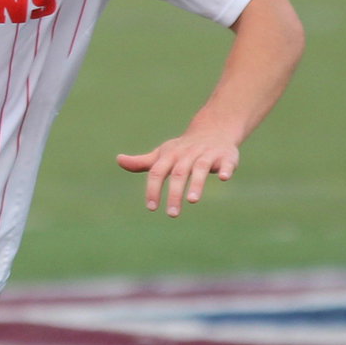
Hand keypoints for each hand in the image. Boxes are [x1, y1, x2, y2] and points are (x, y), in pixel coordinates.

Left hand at [115, 132, 238, 217]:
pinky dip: (225, 169)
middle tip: (172, 214)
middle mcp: (188, 154)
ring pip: (200, 168)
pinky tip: (223, 178)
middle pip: (178, 173)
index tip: (151, 207)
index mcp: (171, 155)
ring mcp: (207, 154)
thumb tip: (119, 160)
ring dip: (196, 183)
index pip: (157, 171)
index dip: (153, 189)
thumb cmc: (183, 148)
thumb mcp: (162, 154)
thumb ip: (142, 162)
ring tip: (192, 200)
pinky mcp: (226, 156)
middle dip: (174, 193)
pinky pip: (226, 162)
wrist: (214, 130)